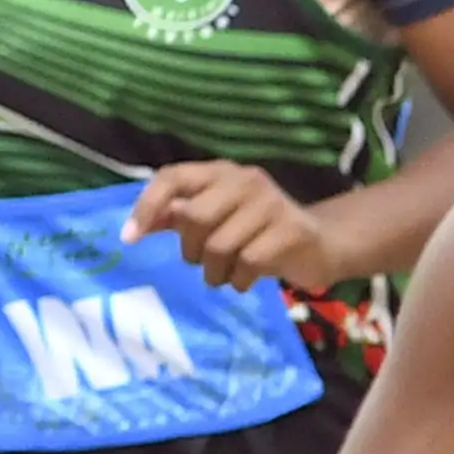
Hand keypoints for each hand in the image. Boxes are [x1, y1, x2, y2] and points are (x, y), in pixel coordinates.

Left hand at [129, 160, 349, 292]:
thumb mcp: (218, 219)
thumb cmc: (259, 232)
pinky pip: (248, 262)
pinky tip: (246, 279)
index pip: (172, 177)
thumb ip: (178, 217)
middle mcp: (246, 180)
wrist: (322, 244)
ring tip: (225, 275)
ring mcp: (272, 204)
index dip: (147, 207)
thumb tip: (136, 226)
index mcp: (221, 173)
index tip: (131, 239)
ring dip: (216, 272)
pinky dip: (239, 280)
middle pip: (195, 217)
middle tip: (203, 262)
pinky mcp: (292, 231)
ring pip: (220, 246)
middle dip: (192, 250)